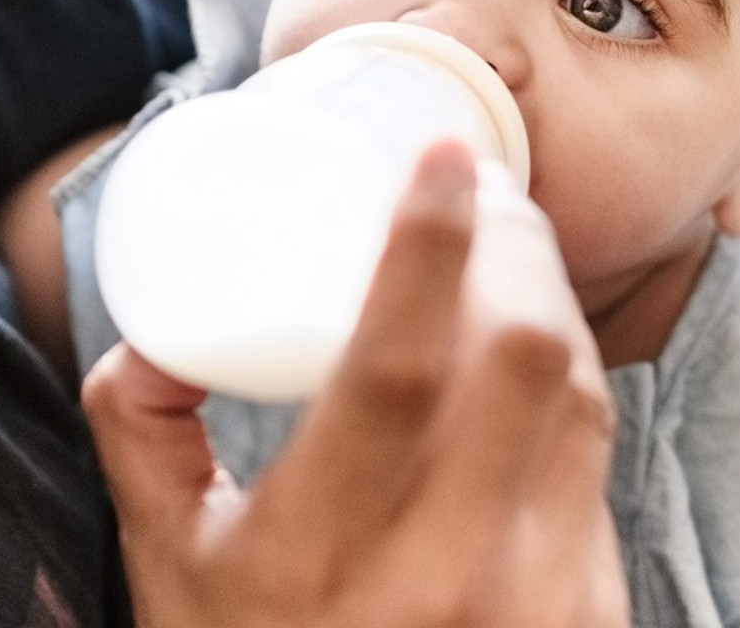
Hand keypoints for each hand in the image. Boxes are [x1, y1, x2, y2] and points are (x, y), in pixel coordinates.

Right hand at [82, 141, 628, 626]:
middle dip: (513, 243)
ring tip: (506, 247)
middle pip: (523, 358)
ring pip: (580, 397)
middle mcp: (444, 579)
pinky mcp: (588, 610)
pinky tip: (529, 345)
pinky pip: (597, 457)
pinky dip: (567, 376)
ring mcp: (534, 602)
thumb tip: (167, 327)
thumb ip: (142, 431)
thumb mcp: (166, 561)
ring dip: (550, 296)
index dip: (427, 241)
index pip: (398, 364)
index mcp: (319, 556)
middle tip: (478, 192)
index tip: (442, 156)